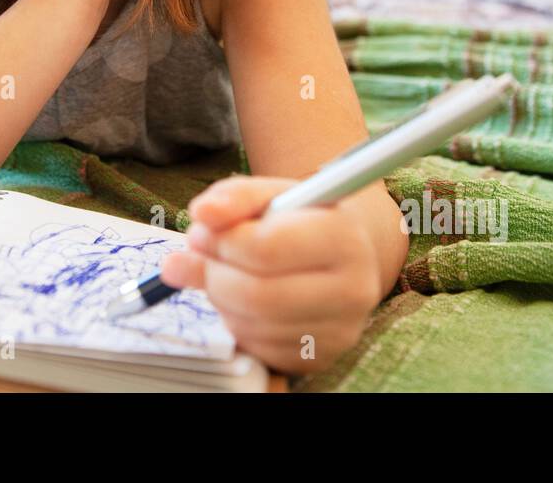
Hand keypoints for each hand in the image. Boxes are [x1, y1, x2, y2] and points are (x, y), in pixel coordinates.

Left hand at [159, 175, 384, 375]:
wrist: (340, 255)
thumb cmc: (299, 219)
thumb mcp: (269, 195)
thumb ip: (233, 197)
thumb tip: (202, 214)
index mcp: (343, 236)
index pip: (265, 249)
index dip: (221, 242)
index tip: (201, 233)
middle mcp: (354, 288)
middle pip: (257, 295)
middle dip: (214, 276)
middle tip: (199, 258)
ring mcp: (341, 330)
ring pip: (252, 325)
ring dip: (221, 300)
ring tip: (223, 275)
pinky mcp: (323, 357)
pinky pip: (259, 349)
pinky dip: (237, 324)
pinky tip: (242, 301)